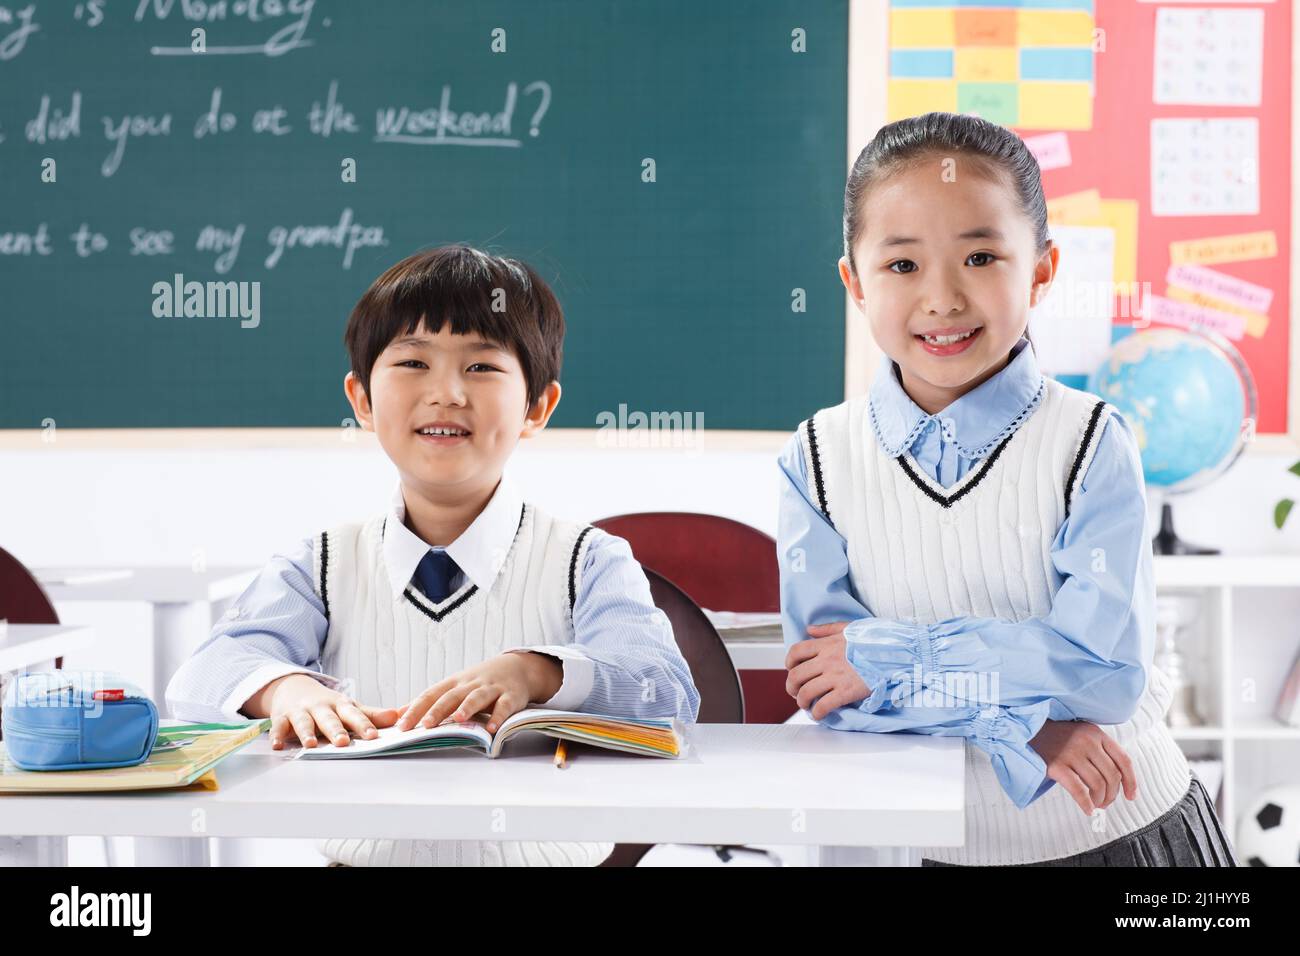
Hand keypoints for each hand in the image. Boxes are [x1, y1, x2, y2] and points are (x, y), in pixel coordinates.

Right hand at [262, 674, 402, 750]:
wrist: (294, 688)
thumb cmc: (327, 704)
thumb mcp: (349, 707)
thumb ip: (372, 715)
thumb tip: (400, 715)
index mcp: (341, 705)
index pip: (354, 715)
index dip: (364, 726)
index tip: (373, 737)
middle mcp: (321, 707)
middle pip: (329, 719)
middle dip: (335, 730)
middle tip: (342, 742)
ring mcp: (300, 711)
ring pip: (303, 722)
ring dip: (307, 733)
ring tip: (311, 745)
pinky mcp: (282, 718)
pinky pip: (278, 727)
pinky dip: (277, 735)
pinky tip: (278, 745)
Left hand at [395, 652, 562, 733]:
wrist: (516, 668)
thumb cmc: (479, 682)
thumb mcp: (454, 687)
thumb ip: (430, 701)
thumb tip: (400, 713)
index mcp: (453, 684)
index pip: (431, 695)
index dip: (416, 709)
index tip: (402, 725)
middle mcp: (470, 684)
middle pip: (451, 696)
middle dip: (438, 710)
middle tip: (425, 725)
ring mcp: (491, 689)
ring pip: (477, 697)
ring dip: (467, 707)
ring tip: (458, 720)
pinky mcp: (510, 696)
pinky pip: (504, 707)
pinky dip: (498, 717)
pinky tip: (492, 728)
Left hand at [784, 622, 871, 719]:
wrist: (898, 653)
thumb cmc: (877, 640)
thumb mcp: (850, 627)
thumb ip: (827, 628)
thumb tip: (809, 629)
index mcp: (827, 644)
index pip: (796, 652)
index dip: (789, 662)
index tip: (791, 669)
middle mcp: (828, 660)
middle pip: (796, 675)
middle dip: (791, 687)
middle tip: (795, 692)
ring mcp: (836, 676)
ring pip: (806, 692)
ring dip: (802, 701)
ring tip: (806, 704)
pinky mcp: (847, 692)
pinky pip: (823, 705)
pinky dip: (817, 712)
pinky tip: (819, 714)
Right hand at [1030, 719, 1137, 815]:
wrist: (1026, 730)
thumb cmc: (1056, 736)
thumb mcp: (1082, 734)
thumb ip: (1099, 750)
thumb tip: (1118, 781)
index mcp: (1096, 734)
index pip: (1123, 760)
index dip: (1131, 782)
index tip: (1131, 796)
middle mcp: (1086, 742)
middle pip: (1112, 776)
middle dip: (1112, 795)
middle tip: (1106, 803)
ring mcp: (1071, 753)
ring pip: (1098, 785)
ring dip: (1100, 801)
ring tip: (1095, 805)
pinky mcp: (1056, 765)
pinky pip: (1078, 791)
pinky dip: (1086, 804)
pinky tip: (1087, 809)